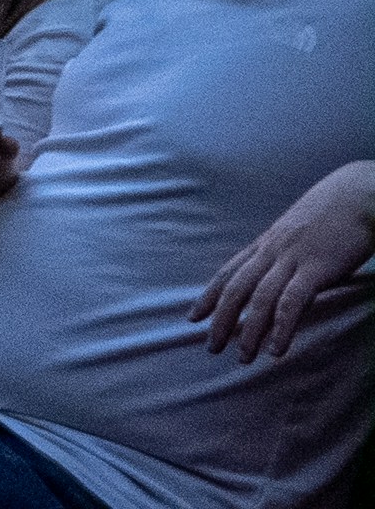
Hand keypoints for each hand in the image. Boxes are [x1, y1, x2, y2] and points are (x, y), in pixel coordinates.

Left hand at [194, 161, 374, 360]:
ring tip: (242, 358)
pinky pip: (292, 302)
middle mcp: (272, 250)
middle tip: (211, 348)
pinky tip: (275, 350)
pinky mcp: (316, 268)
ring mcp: (292, 258)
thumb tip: (282, 272)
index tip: (194, 318)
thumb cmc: (335, 212)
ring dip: (248, 332)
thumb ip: (287, 252)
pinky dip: (281, 327)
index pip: (228, 272)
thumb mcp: (301, 232)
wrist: (360, 194)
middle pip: (235, 288)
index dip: (209, 297)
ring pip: (259, 299)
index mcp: (267, 242)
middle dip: (221, 320)